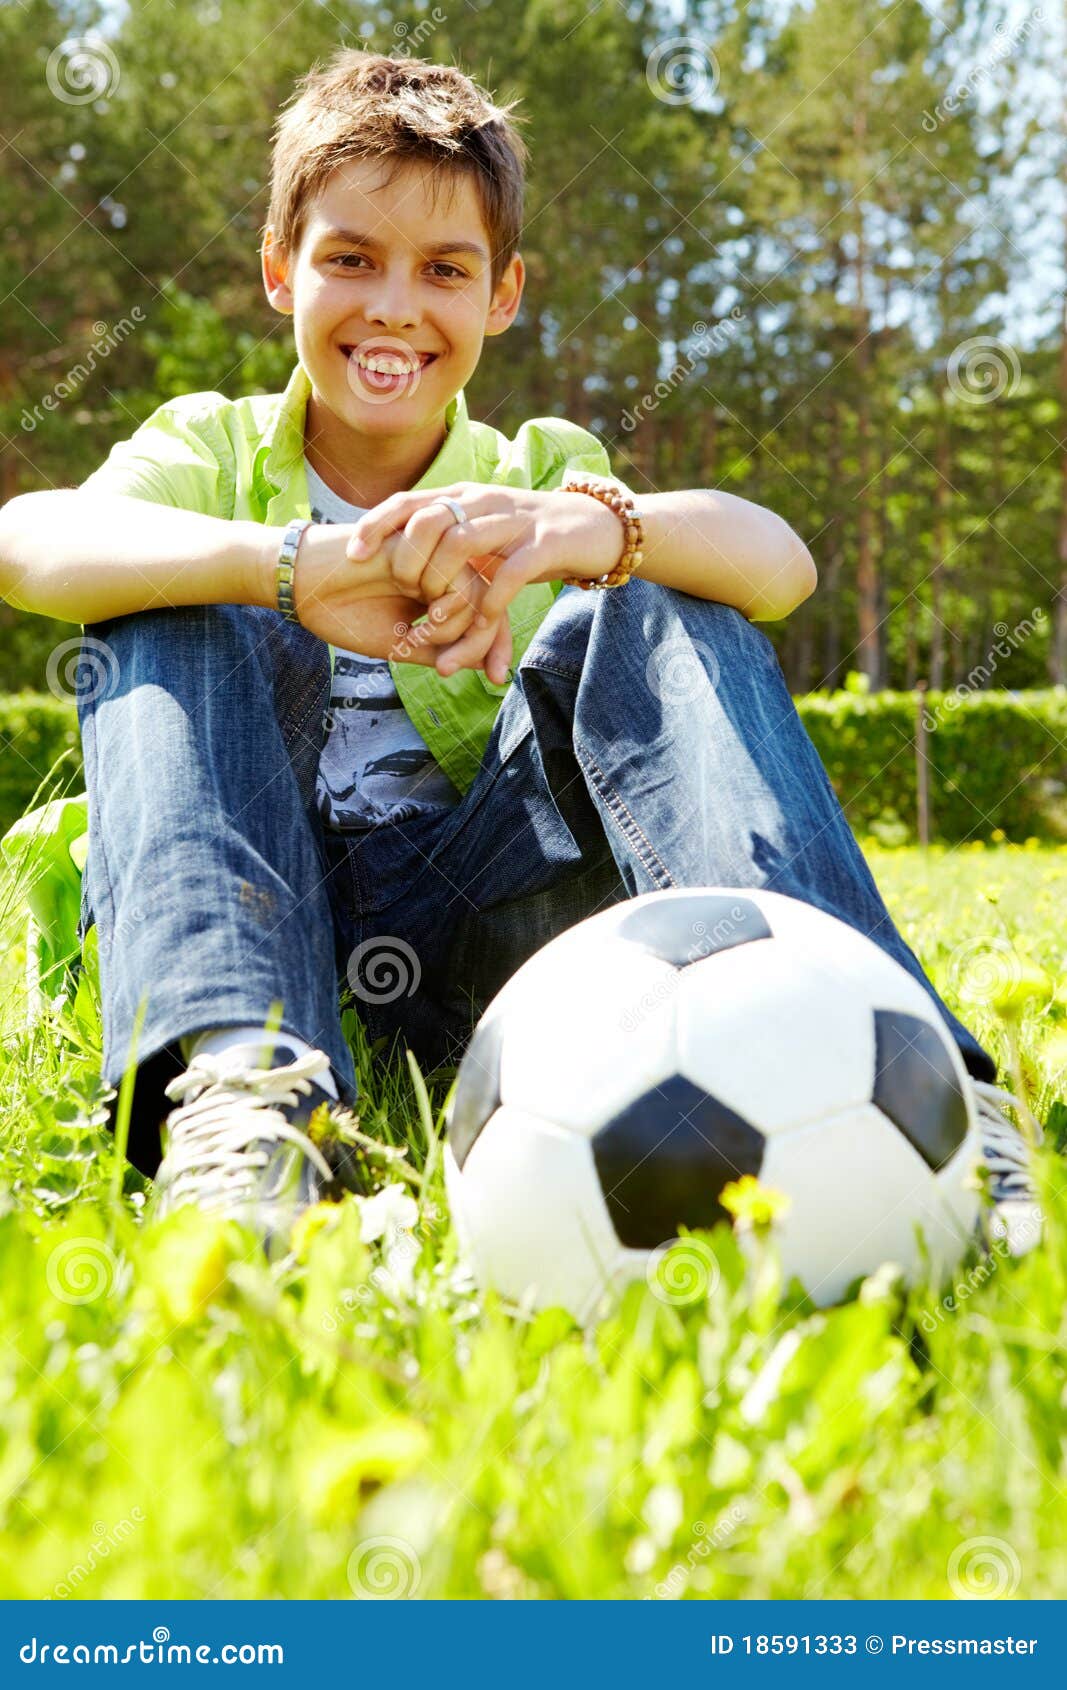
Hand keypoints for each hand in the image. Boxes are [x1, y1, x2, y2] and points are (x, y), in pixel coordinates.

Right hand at [284, 524, 484, 664]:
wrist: (302, 587)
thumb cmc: (344, 614)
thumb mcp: (399, 644)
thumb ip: (442, 651)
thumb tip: (487, 666)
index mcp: (437, 591)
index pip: (485, 615)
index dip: (496, 647)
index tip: (498, 679)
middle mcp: (440, 571)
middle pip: (490, 605)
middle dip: (481, 645)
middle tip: (447, 669)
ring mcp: (431, 557)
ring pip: (477, 595)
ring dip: (453, 629)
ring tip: (416, 641)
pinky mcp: (421, 546)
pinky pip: (456, 580)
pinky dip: (442, 611)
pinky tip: (414, 626)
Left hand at [345, 481, 625, 677]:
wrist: (596, 526)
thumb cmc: (528, 536)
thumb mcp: (480, 529)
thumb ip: (443, 537)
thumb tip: (393, 559)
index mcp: (463, 496)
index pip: (408, 501)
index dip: (376, 525)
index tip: (352, 554)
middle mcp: (484, 502)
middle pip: (429, 519)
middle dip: (409, 560)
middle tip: (407, 595)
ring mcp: (515, 521)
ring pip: (463, 543)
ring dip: (443, 584)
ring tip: (436, 617)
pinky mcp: (545, 545)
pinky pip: (510, 573)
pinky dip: (489, 600)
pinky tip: (479, 621)